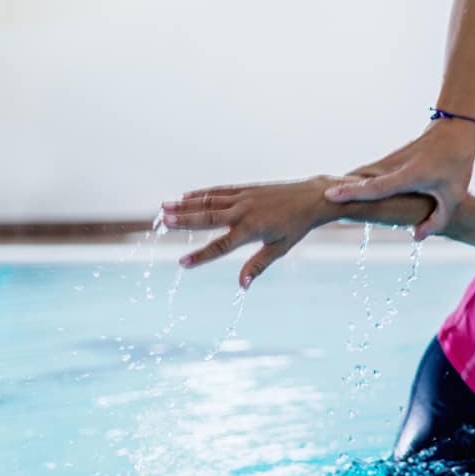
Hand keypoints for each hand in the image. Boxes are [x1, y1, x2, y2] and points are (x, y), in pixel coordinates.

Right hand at [162, 176, 338, 287]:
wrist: (311, 198)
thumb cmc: (296, 227)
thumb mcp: (280, 249)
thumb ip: (258, 265)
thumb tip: (242, 285)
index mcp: (252, 229)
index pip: (221, 246)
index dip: (201, 256)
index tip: (182, 263)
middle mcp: (244, 211)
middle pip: (209, 218)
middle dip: (185, 221)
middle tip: (163, 222)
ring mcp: (243, 198)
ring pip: (209, 202)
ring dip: (186, 205)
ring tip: (164, 207)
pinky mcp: (245, 189)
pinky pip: (219, 191)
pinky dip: (202, 194)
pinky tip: (186, 196)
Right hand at [324, 119, 474, 239]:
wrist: (455, 131)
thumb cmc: (456, 166)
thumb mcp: (452, 198)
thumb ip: (435, 221)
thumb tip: (415, 238)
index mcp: (411, 175)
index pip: (376, 187)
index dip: (353, 192)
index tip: (328, 193)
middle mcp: (394, 166)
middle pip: (359, 180)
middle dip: (336, 190)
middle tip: (308, 201)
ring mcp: (389, 161)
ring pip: (360, 176)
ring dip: (340, 186)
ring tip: (314, 199)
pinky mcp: (386, 160)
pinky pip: (365, 174)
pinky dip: (351, 183)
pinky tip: (334, 192)